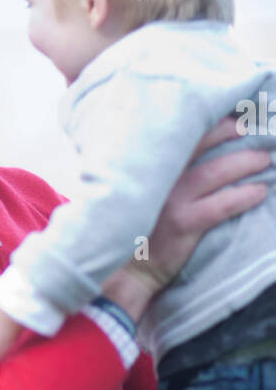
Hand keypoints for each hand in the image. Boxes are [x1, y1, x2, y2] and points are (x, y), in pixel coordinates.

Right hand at [103, 113, 270, 321]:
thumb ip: (158, 173)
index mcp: (148, 167)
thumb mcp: (140, 193)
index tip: (231, 119)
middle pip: (200, 145)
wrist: (126, 270)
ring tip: (264, 159)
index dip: (208, 123)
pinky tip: (260, 192)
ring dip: (245, 163)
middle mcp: (159, 178)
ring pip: (215, 173)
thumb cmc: (138, 229)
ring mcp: (171, 201)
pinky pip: (221, 206)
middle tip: (253, 131)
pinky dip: (244, 196)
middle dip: (230, 133)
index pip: (180, 134)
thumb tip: (192, 156)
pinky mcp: (183, 225)